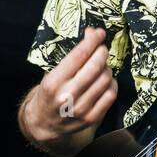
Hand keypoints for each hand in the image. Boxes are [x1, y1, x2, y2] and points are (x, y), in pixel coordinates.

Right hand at [22, 27, 117, 149]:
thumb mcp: (52, 74)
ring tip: (101, 66)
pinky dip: (112, 83)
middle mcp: (67, 96)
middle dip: (102, 52)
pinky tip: (105, 81)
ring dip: (107, 68)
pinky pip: (111, 94)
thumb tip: (92, 34)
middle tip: (101, 48)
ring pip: (105, 79)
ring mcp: (81, 108)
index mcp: (54, 82)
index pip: (79, 55)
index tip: (98, 32)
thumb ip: (72, 57)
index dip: (92, 41)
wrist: (44, 124)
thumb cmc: (50, 93)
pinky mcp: (92, 118)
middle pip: (95, 66)